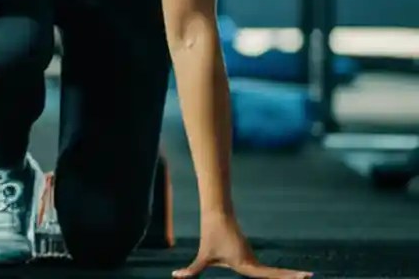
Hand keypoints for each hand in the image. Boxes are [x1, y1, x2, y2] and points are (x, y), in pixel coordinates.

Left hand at [174, 212, 311, 278]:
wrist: (217, 215)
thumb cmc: (210, 235)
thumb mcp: (202, 256)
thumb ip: (192, 270)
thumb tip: (176, 276)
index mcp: (245, 264)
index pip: (268, 276)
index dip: (284, 278)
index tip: (303, 277)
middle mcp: (252, 262)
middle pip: (275, 274)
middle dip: (292, 277)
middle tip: (312, 277)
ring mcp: (252, 258)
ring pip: (271, 271)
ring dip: (287, 276)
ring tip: (307, 278)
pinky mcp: (249, 255)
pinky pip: (265, 269)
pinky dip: (278, 274)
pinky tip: (286, 278)